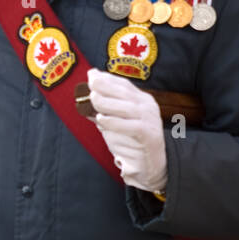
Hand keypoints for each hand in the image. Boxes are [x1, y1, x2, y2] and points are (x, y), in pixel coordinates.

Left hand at [85, 68, 167, 194]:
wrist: (151, 164)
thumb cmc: (131, 142)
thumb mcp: (116, 123)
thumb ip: (105, 112)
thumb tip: (87, 100)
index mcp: (141, 100)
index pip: (124, 85)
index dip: (107, 78)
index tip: (91, 74)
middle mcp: (147, 106)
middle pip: (125, 92)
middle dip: (106, 86)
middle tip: (90, 84)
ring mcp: (150, 119)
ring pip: (127, 107)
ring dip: (107, 102)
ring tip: (93, 99)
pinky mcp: (149, 134)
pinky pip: (131, 126)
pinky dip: (114, 122)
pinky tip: (101, 119)